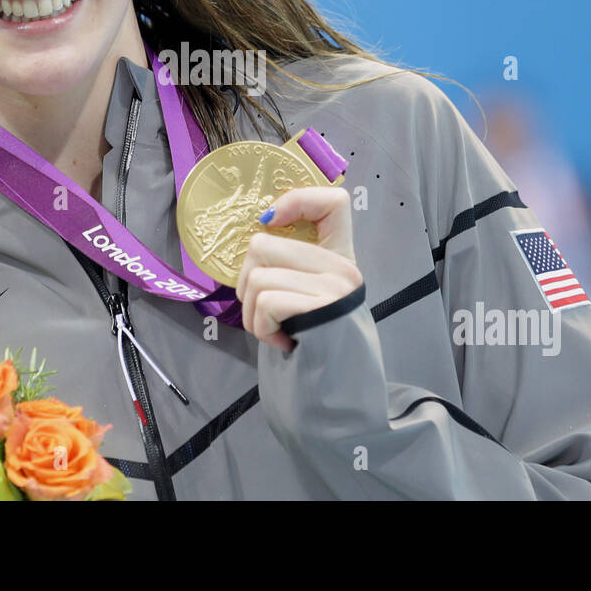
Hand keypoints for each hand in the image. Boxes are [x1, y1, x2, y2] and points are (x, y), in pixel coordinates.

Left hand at [236, 186, 362, 352]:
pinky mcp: (323, 307)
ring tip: (275, 329)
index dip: (297, 200)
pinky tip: (282, 341)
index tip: (271, 222)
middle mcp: (343, 266)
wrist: (336, 391)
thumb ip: (291, 264)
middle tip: (267, 310)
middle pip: (262, 245)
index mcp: (341, 256)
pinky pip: (266, 302)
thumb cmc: (311, 342)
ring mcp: (335, 286)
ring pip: (257, 277)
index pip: (334, 202)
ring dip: (252, 313)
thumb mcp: (306, 294)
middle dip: (247, 283)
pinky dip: (262, 328)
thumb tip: (262, 228)